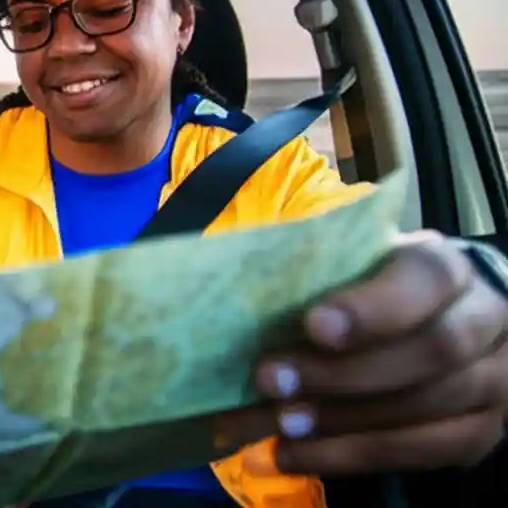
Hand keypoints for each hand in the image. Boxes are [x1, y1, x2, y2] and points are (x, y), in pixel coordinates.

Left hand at [218, 232, 507, 475]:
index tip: (312, 325)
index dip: (371, 308)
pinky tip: (291, 454)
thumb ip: (322, 274)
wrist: (440, 321)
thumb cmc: (377, 288)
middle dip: (343, 373)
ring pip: (423, 408)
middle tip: (270, 379)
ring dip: (340, 421)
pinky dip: (347, 457)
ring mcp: (491, 382)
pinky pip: (418, 453)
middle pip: (429, 352)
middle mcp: (484, 321)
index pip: (423, 280)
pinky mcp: (476, 432)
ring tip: (276, 423)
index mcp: (446, 268)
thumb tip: (239, 290)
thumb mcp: (358, 265)